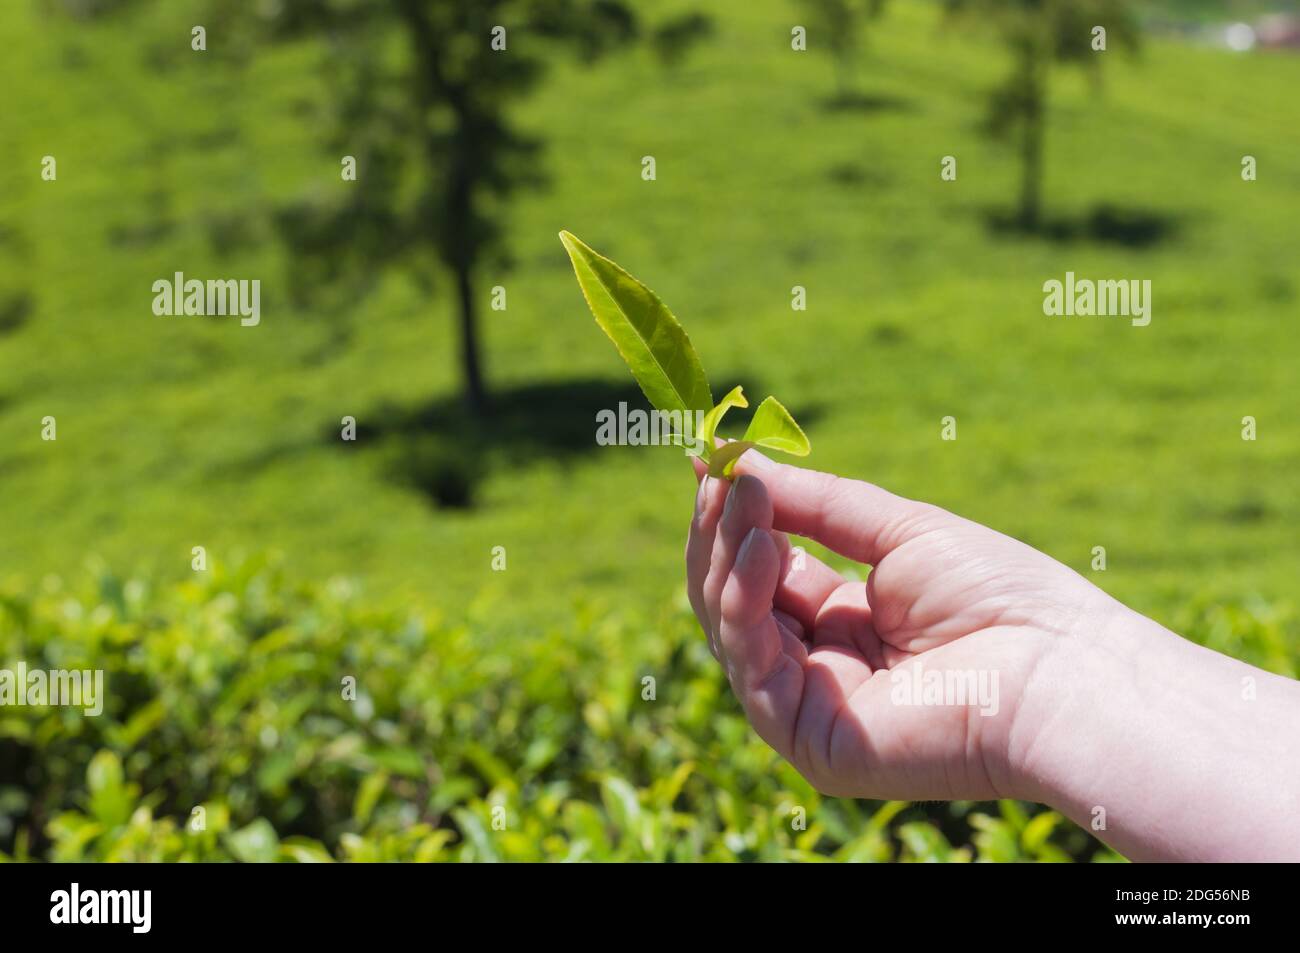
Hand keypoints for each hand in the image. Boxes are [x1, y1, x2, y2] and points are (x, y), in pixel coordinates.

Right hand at [685, 449, 1122, 801]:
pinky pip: (753, 674)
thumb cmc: (998, 596)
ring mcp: (814, 708)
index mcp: (846, 620)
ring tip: (745, 508)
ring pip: (732, 634)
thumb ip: (810, 503)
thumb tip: (729, 461)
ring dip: (728, 562)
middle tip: (719, 477)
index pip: (763, 571)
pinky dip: (744, 607)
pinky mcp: (812, 744)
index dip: (734, 520)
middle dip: (722, 535)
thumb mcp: (894, 530)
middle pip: (735, 601)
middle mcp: (823, 666)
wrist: (1055, 666)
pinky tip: (761, 551)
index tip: (711, 463)